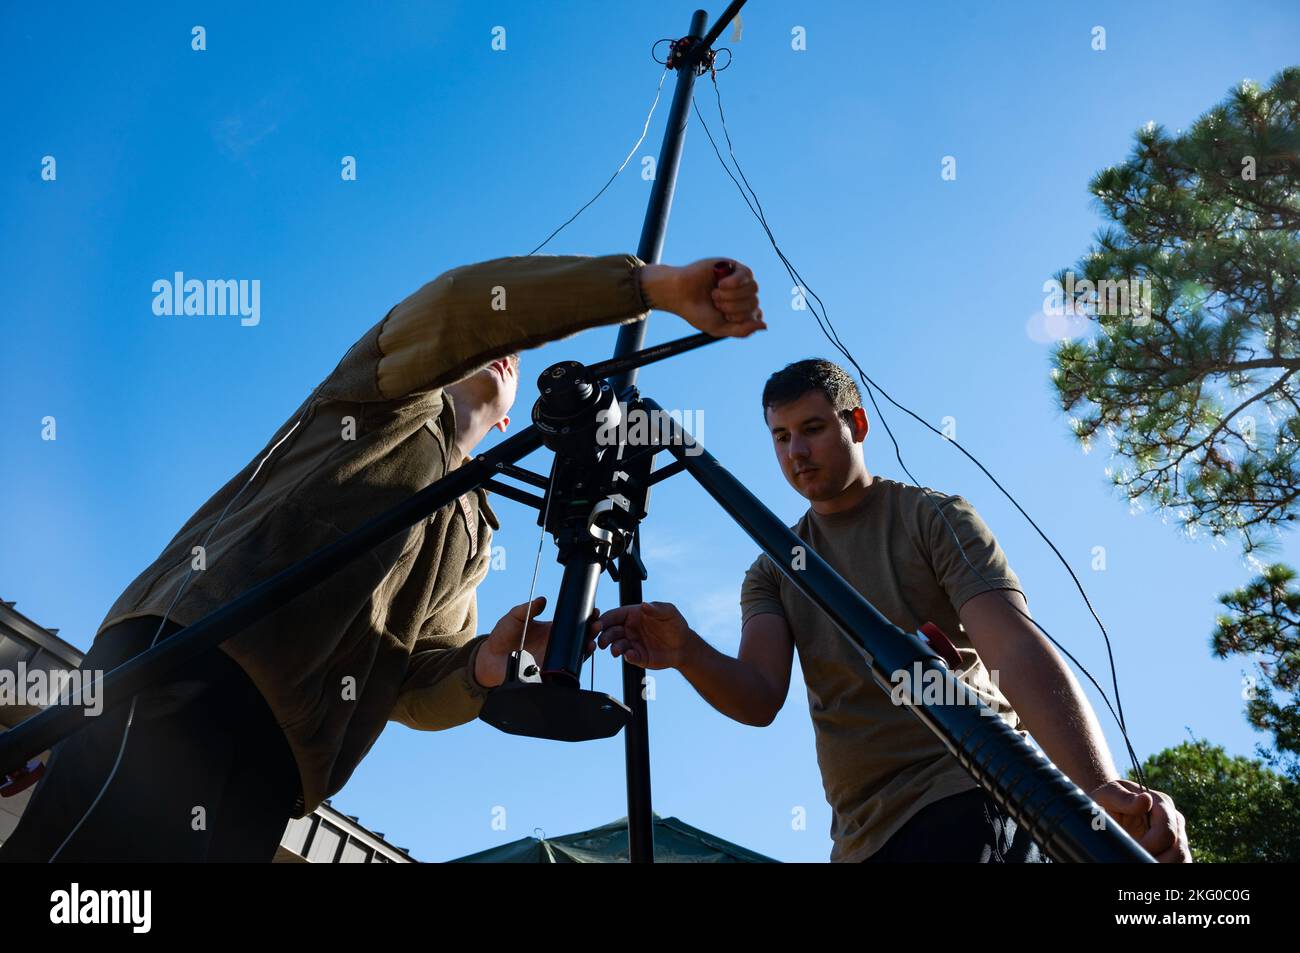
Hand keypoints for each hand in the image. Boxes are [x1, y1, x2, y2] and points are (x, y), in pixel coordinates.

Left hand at [475, 596, 599, 688]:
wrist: (491, 659)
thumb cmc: (503, 636)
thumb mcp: (515, 617)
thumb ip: (528, 609)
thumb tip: (542, 600)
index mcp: (552, 630)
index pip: (573, 623)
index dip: (585, 617)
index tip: (593, 611)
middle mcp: (556, 645)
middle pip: (580, 638)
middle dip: (592, 630)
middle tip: (596, 624)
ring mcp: (555, 659)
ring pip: (578, 653)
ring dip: (588, 646)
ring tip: (592, 639)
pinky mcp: (550, 673)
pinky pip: (568, 670)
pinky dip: (578, 662)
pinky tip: (583, 653)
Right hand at [595, 601, 695, 669]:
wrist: (684, 645)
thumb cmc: (674, 624)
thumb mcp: (669, 612)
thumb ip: (657, 608)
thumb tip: (644, 605)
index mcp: (632, 615)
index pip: (613, 616)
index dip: (603, 620)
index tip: (598, 624)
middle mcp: (629, 630)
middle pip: (609, 632)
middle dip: (603, 636)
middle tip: (602, 642)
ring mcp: (632, 644)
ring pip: (616, 645)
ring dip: (613, 648)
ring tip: (615, 651)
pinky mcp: (638, 657)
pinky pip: (629, 657)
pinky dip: (628, 657)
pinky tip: (630, 655)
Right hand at [639, 259, 765, 337]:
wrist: (678, 294)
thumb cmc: (697, 312)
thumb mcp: (720, 328)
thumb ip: (742, 330)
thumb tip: (765, 326)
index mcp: (741, 311)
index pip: (756, 315)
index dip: (740, 318)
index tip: (725, 318)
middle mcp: (743, 296)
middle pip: (754, 303)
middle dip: (734, 307)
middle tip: (715, 304)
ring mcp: (740, 281)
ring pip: (753, 289)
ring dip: (732, 295)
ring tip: (714, 294)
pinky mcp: (733, 266)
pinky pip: (747, 274)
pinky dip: (735, 282)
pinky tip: (720, 284)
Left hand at [1088, 779, 1191, 862]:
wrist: (1107, 807)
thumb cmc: (1106, 800)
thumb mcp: (1108, 794)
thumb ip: (1124, 798)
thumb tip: (1146, 800)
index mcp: (1160, 803)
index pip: (1166, 830)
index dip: (1152, 844)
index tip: (1133, 849)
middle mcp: (1174, 819)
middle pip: (1178, 848)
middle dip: (1158, 858)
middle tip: (1135, 860)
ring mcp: (1177, 835)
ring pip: (1182, 858)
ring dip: (1165, 864)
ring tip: (1141, 862)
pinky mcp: (1173, 849)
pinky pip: (1180, 863)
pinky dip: (1169, 866)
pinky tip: (1148, 862)